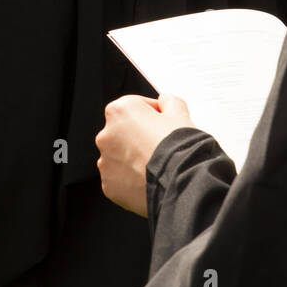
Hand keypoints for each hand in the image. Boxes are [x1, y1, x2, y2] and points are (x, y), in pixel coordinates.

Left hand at [96, 93, 194, 216]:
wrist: (181, 182)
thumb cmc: (179, 147)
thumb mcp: (179, 113)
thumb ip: (169, 101)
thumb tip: (165, 102)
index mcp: (119, 111)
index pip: (136, 107)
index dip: (154, 115)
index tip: (164, 124)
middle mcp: (106, 135)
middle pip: (125, 133)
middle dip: (141, 138)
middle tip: (161, 147)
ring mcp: (105, 161)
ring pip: (120, 157)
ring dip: (134, 160)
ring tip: (156, 166)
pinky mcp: (108, 185)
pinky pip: (120, 179)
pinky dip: (131, 180)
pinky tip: (149, 180)